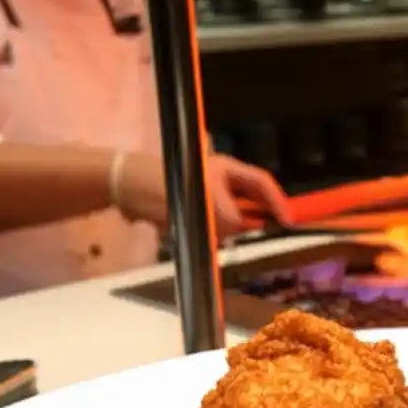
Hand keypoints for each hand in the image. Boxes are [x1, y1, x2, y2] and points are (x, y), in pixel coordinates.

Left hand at [113, 153, 288, 238]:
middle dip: (240, 224)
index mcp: (225, 170)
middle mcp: (218, 184)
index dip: (278, 202)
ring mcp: (203, 199)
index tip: (289, 222)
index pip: (262, 184)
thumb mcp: (197, 197)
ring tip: (191, 229)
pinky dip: (193, 235)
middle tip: (238, 236)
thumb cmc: (157, 181)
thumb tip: (237, 227)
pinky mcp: (188, 214)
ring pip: (223, 224)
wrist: (118, 186)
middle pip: (245, 207)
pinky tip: (171, 227)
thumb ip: (222, 213)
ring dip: (212, 232)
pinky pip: (202, 231)